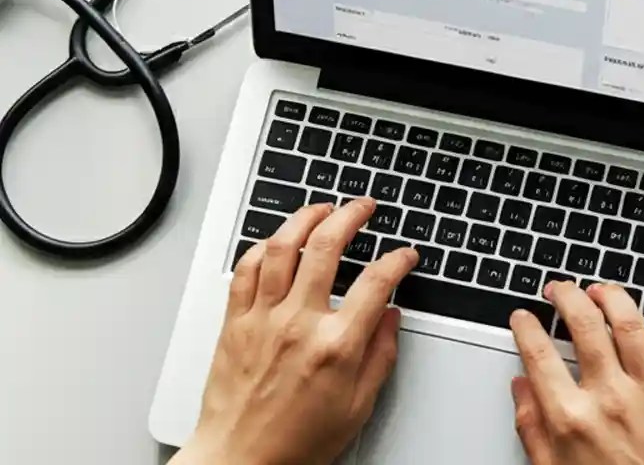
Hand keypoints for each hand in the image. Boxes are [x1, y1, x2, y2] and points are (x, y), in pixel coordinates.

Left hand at [171, 199, 418, 464]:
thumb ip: (380, 355)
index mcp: (336, 346)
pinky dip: (264, 246)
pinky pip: (246, 269)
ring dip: (306, 218)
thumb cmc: (295, 443)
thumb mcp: (358, 406)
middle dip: (352, 215)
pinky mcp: (234, 323)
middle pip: (327, 246)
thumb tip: (390, 318)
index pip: (377, 282)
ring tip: (322, 208)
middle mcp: (298, 324)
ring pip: (283, 247)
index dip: (398, 260)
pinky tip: (278, 240)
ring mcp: (262, 319)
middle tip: (363, 207)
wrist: (240, 462)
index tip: (405, 256)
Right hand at [509, 281, 643, 464]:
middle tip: (560, 289)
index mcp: (572, 418)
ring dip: (614, 297)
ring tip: (601, 289)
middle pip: (585, 324)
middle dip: (567, 296)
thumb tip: (520, 388)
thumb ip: (532, 429)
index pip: (538, 354)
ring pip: (631, 324)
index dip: (525, 327)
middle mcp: (610, 399)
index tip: (523, 317)